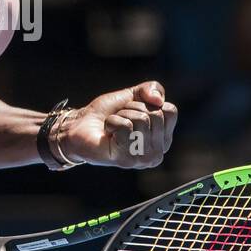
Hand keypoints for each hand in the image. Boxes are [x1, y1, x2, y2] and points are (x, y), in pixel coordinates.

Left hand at [58, 80, 177, 168]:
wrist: (81, 125)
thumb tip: (158, 100)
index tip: (133, 111)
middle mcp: (157, 153)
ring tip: (113, 127)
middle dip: (133, 109)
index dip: (148, 103)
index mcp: (164, 139)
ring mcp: (142, 159)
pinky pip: (126, 127)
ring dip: (121, 116)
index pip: (170, 111)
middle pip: (156, 115)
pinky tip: (107, 133)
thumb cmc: (107, 114)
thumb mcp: (133, 95)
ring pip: (142, 120)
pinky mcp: (126, 160)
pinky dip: (112, 122)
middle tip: (120, 119)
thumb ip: (151, 90)